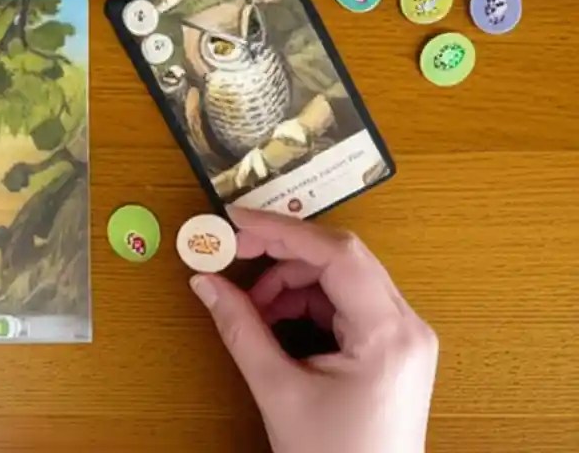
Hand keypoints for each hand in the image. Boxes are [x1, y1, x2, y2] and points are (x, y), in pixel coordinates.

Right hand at [189, 206, 437, 452]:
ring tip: (252, 309)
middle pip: (340, 259)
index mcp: (388, 334)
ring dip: (291, 282)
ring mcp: (403, 336)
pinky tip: (275, 324)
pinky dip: (306, 304)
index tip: (237, 222)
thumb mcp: (278, 391)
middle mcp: (406, 326)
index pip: (337, 255)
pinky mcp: (392, 348)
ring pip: (341, 279)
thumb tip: (206, 283)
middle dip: (282, 254)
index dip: (282, 230)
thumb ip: (241, 329)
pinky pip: (346, 303)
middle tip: (233, 254)